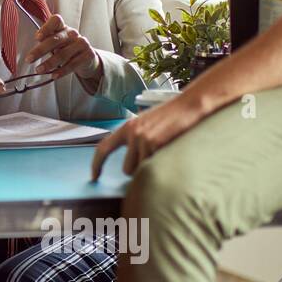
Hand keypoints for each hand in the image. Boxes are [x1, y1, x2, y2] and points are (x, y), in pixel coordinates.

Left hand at [24, 14, 100, 81]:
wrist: (86, 58)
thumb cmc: (65, 48)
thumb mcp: (55, 42)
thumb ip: (45, 40)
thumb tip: (35, 44)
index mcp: (62, 27)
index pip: (56, 21)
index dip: (46, 28)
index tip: (37, 38)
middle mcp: (72, 33)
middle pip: (56, 39)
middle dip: (40, 50)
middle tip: (29, 59)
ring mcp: (82, 43)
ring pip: (63, 54)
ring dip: (49, 63)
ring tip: (39, 70)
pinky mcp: (88, 55)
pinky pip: (73, 64)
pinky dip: (62, 71)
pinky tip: (53, 75)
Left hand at [90, 93, 209, 179]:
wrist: (188, 105)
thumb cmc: (170, 117)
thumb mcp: (145, 124)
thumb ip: (135, 138)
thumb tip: (130, 162)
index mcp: (126, 128)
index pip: (103, 148)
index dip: (96, 164)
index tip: (93, 176)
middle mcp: (131, 133)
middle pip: (127, 169)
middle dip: (139, 169)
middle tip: (153, 159)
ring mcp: (143, 139)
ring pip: (141, 169)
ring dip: (151, 167)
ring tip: (162, 151)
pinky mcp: (155, 143)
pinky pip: (154, 165)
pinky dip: (162, 162)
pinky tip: (169, 149)